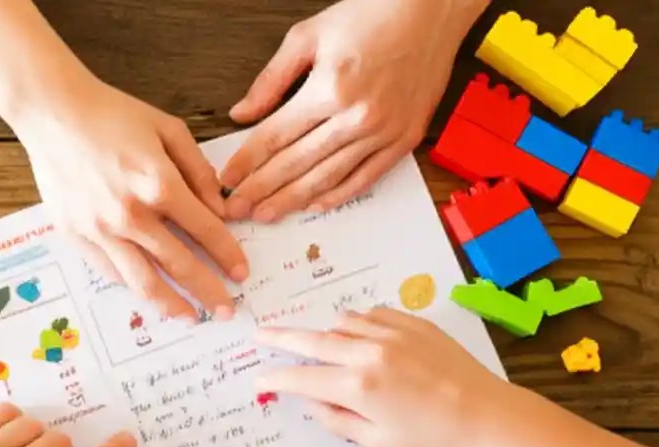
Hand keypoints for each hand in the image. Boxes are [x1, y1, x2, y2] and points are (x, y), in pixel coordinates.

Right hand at [13, 76, 247, 320]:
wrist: (52, 112)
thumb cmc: (111, 115)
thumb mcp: (168, 129)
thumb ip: (198, 171)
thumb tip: (219, 209)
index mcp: (159, 184)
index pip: (206, 231)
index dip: (228, 255)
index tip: (241, 273)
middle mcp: (130, 214)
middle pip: (180, 265)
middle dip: (208, 291)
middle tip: (226, 310)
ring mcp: (100, 230)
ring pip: (143, 281)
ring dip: (170, 304)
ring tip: (189, 316)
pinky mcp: (75, 235)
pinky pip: (110, 272)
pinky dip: (133, 285)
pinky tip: (149, 291)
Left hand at [220, 0, 487, 221]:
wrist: (431, 11)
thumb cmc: (373, 14)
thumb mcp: (309, 36)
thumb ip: (271, 80)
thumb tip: (241, 113)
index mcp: (330, 88)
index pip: (276, 136)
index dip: (247, 161)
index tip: (227, 180)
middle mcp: (357, 116)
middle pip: (297, 164)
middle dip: (262, 190)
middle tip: (238, 210)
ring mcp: (384, 132)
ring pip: (328, 177)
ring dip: (293, 200)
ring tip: (267, 214)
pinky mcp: (405, 139)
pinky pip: (366, 177)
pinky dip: (338, 195)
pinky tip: (314, 205)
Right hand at [254, 308, 511, 446]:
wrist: (486, 417)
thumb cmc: (432, 438)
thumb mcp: (377, 441)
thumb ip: (337, 420)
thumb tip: (312, 402)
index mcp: (357, 387)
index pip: (301, 379)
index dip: (275, 380)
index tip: (259, 380)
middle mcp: (369, 353)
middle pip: (311, 339)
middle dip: (280, 337)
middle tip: (259, 333)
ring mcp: (392, 333)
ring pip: (342, 322)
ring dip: (327, 334)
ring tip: (326, 348)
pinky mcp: (414, 323)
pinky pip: (373, 314)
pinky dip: (360, 324)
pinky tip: (365, 340)